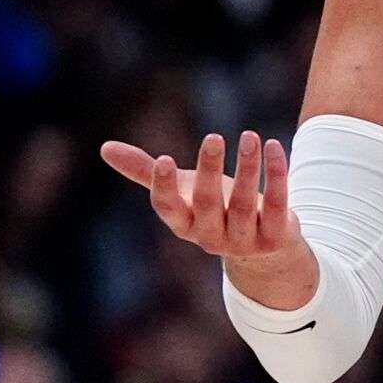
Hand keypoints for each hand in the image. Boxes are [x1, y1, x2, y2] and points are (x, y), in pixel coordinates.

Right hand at [100, 132, 314, 308]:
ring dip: (248, 169)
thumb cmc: (214, 209)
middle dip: (210, 170)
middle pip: (208, 202)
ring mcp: (244, 240)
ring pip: (246, 204)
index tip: (164, 159)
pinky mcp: (276, 238)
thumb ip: (146, 171)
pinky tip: (275, 147)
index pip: (168, 209)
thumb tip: (104, 148)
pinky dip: (277, 177)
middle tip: (213, 137)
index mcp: (183, 224)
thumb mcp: (182, 190)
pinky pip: (278, 206)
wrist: (263, 246)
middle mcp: (210, 236)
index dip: (164, 187)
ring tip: (249, 136)